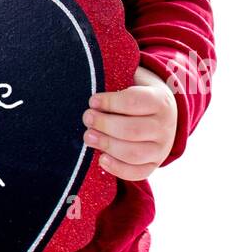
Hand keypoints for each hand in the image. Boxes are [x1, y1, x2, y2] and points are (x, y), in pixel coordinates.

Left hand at [81, 64, 176, 179]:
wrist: (164, 112)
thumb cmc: (139, 93)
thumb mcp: (135, 79)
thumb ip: (118, 78)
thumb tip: (92, 78)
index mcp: (161, 100)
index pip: (134, 102)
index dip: (110, 102)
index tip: (92, 101)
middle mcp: (165, 126)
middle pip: (133, 130)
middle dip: (105, 125)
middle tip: (87, 118)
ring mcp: (161, 148)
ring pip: (134, 153)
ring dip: (107, 146)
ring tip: (88, 136)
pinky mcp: (154, 164)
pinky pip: (138, 173)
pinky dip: (118, 169)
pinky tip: (101, 158)